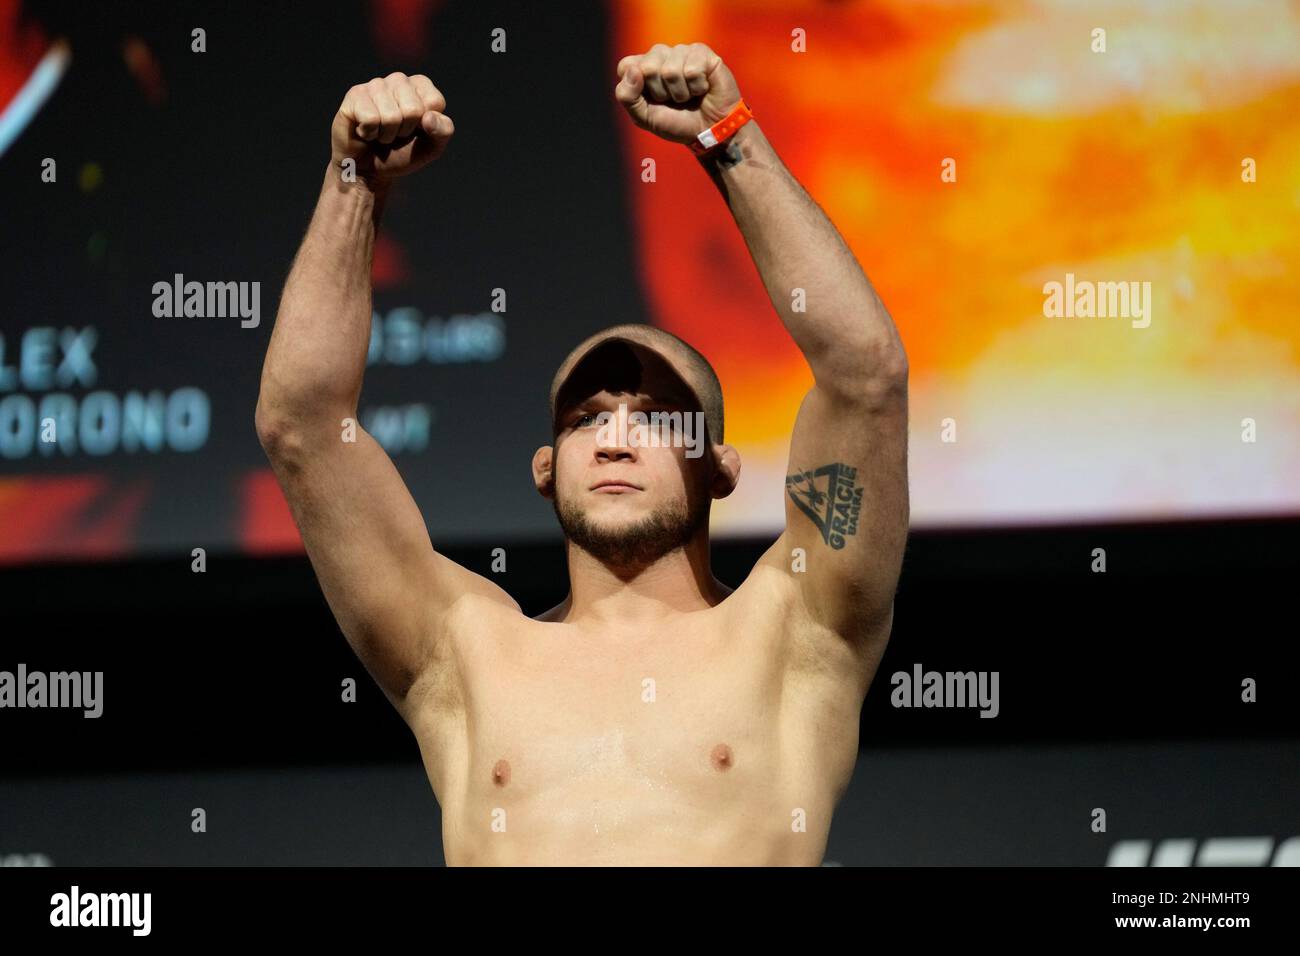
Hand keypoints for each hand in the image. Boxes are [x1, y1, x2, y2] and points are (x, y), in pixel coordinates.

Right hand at [330, 72, 453, 181]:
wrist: (370, 169)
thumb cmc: (402, 153)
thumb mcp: (431, 147)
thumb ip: (443, 131)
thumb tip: (429, 117)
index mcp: (421, 86)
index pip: (434, 102)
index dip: (427, 126)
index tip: (416, 130)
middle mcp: (399, 80)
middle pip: (413, 110)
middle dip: (405, 131)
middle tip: (395, 134)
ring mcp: (375, 85)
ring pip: (391, 116)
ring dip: (386, 135)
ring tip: (380, 133)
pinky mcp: (355, 94)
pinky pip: (370, 119)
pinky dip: (369, 133)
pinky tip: (365, 130)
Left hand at [615, 43, 741, 144]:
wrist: (709, 130)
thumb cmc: (677, 123)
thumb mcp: (644, 117)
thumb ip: (627, 97)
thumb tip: (633, 70)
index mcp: (642, 68)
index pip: (625, 66)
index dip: (635, 88)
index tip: (651, 101)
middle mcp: (660, 55)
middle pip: (647, 67)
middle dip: (661, 93)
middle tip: (673, 100)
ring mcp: (681, 52)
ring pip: (671, 70)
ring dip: (681, 93)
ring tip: (689, 96)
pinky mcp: (701, 52)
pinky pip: (692, 70)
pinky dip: (697, 87)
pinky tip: (702, 88)